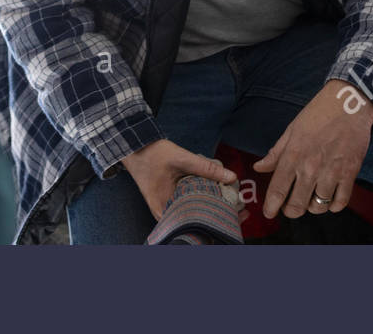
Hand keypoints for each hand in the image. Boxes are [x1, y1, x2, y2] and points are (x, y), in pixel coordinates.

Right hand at [121, 139, 236, 219]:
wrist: (133, 146)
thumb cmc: (152, 154)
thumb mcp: (182, 158)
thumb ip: (206, 168)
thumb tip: (232, 177)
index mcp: (165, 210)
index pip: (193, 227)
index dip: (214, 226)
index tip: (232, 221)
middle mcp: (166, 213)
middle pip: (196, 222)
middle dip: (218, 219)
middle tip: (239, 213)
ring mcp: (168, 206)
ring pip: (194, 213)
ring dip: (212, 210)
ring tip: (233, 208)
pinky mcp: (171, 198)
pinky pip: (189, 204)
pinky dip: (203, 202)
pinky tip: (217, 198)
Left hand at [252, 80, 372, 218]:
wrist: (348, 104)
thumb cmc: (317, 115)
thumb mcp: (291, 131)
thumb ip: (275, 153)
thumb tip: (259, 167)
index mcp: (293, 156)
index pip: (277, 189)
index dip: (271, 206)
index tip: (269, 213)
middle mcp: (311, 168)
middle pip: (297, 205)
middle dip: (290, 210)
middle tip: (290, 207)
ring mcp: (331, 172)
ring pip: (318, 207)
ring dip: (312, 207)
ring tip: (310, 199)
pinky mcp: (350, 174)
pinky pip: (340, 202)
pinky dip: (333, 206)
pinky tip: (328, 198)